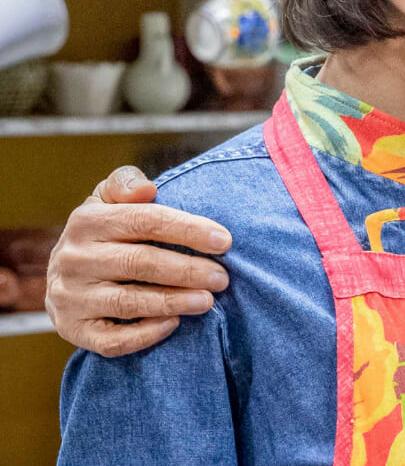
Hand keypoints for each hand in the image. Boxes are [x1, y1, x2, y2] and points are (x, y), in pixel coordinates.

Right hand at [45, 166, 233, 356]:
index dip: (188, 230)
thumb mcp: (108, 198)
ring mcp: (70, 296)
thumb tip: (146, 189)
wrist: (61, 274)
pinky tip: (173, 324)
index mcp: (87, 220)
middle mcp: (74, 258)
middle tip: (222, 278)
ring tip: (208, 301)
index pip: (145, 221)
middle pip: (140, 262)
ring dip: (173, 302)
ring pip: (128, 302)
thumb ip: (126, 183)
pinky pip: (110, 340)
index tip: (224, 241)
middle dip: (188, 270)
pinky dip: (144, 335)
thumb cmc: (104, 231)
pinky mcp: (72, 329)